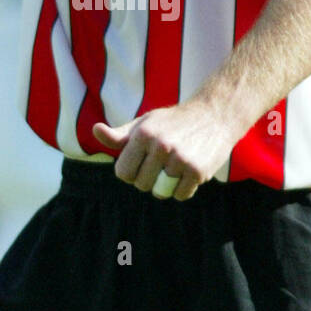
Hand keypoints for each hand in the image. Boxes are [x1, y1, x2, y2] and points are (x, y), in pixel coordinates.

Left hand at [92, 101, 235, 200]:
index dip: (131, 171)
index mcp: (143, 134)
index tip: (142, 162)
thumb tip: (96, 130)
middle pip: (141, 185)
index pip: (123, 173)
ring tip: (175, 167)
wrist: (215, 114)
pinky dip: (184, 188)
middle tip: (162, 163)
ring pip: (161, 192)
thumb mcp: (145, 123)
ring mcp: (179, 159)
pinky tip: (189, 170)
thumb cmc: (173, 121)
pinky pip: (181, 195)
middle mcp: (160, 146)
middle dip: (149, 178)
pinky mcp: (197, 171)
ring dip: (166, 185)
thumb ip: (119, 135)